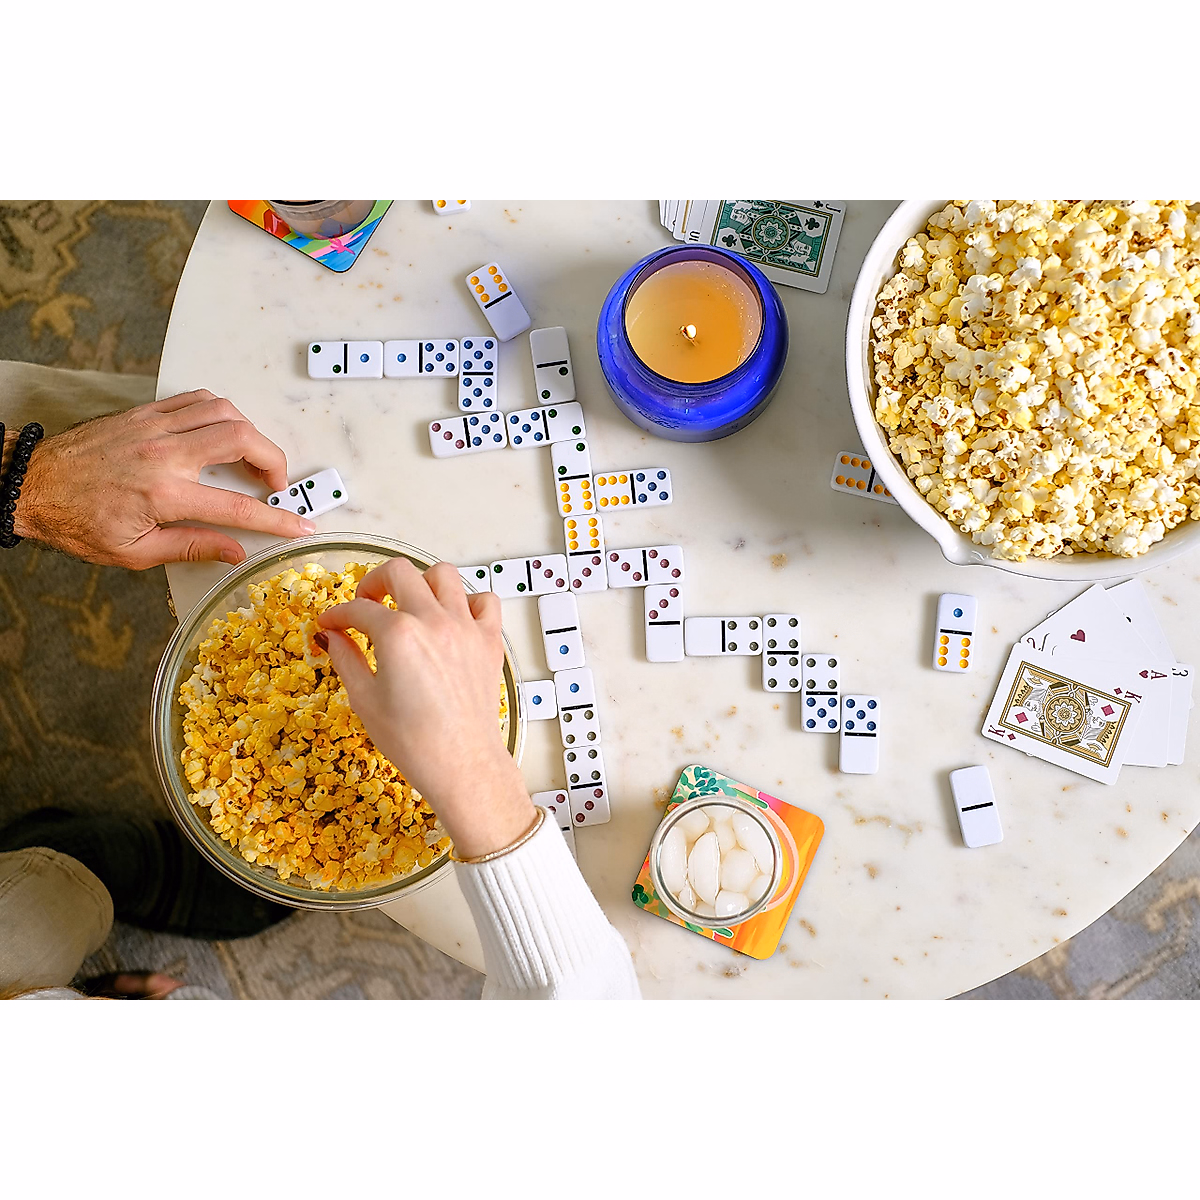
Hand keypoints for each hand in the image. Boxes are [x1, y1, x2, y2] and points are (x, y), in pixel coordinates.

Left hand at [12, 389, 315, 568]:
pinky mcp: (144, 413)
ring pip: (224, 411)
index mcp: (164, 494)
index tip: (299, 526)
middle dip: (273, 460)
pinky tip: (222, 432)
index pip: (237, 507)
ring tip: (252, 457)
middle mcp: (164, 453)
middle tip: (275, 482)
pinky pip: (196, 399)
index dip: (276, 519)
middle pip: (241, 438)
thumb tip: (234, 550)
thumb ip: (190, 547)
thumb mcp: (134, 551)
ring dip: (250, 432)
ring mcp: (154, 426)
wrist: (31, 484)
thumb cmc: (77, 522)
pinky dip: (220, 413)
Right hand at [316, 559, 534, 858]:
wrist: (461, 763)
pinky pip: (485, 601)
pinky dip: (468, 602)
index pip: (357, 608)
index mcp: (398, 634)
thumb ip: (346, 659)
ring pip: (443, 575)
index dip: (336, 614)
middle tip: (366, 604)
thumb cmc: (412, 740)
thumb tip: (333, 637)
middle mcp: (434, 621)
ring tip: (410, 605)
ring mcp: (465, 627)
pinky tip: (452, 619)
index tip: (329, 624)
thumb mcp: (365, 700)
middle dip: (374, 583)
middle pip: (398, 572)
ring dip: (421, 583)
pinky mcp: (489, 641)